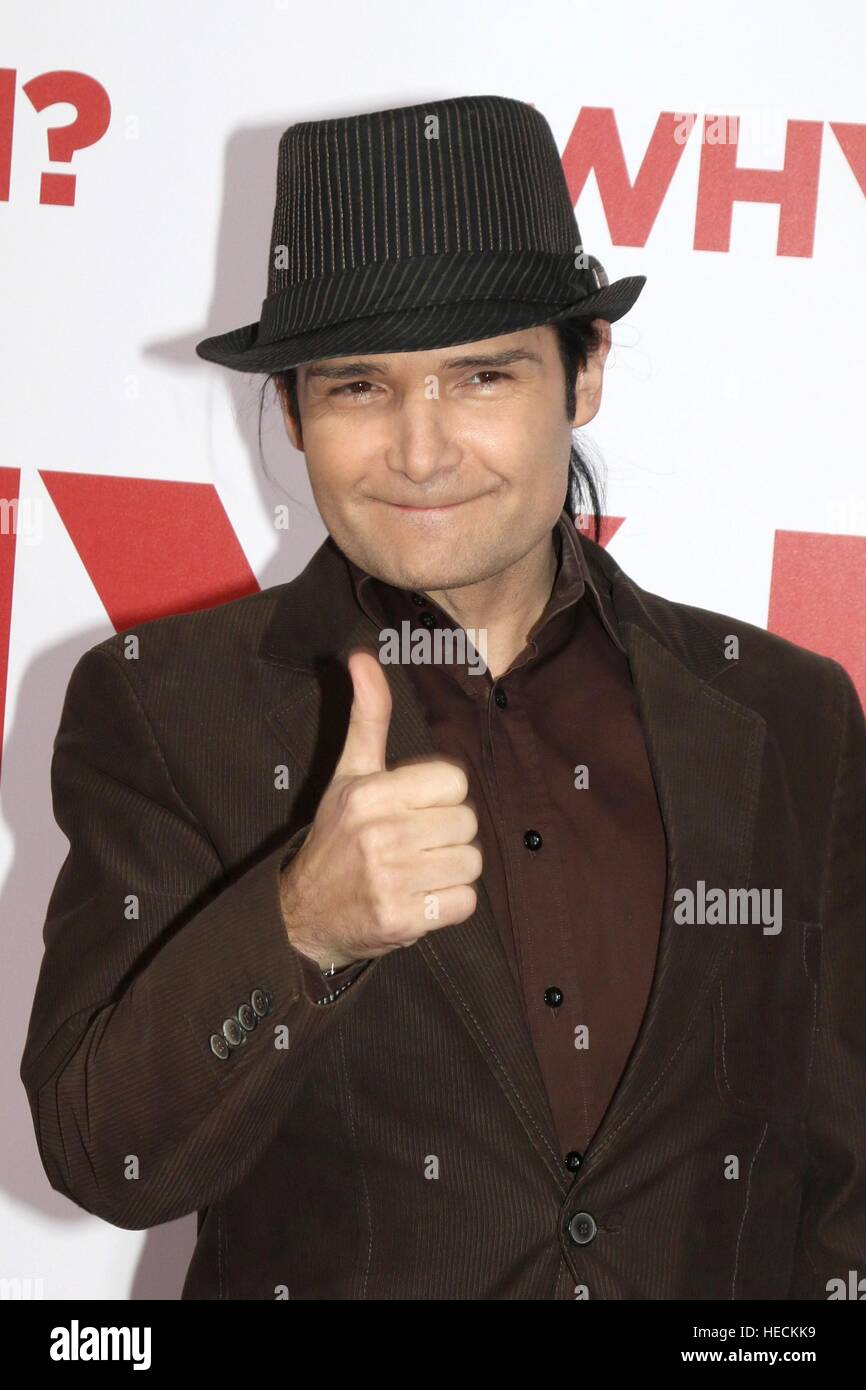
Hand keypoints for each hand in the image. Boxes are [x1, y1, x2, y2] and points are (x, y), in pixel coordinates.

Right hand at [279, 649, 481, 970]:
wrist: (304, 913)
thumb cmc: (337, 836)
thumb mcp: (349, 773)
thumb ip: (366, 716)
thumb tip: (361, 657)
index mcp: (370, 793)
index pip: (454, 780)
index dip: (440, 795)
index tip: (414, 807)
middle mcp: (380, 834)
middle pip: (467, 822)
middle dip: (448, 833)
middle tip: (416, 843)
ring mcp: (391, 880)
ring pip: (471, 862)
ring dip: (452, 870)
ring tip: (419, 871)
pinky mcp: (403, 920)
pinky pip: (465, 902)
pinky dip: (449, 904)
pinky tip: (420, 897)